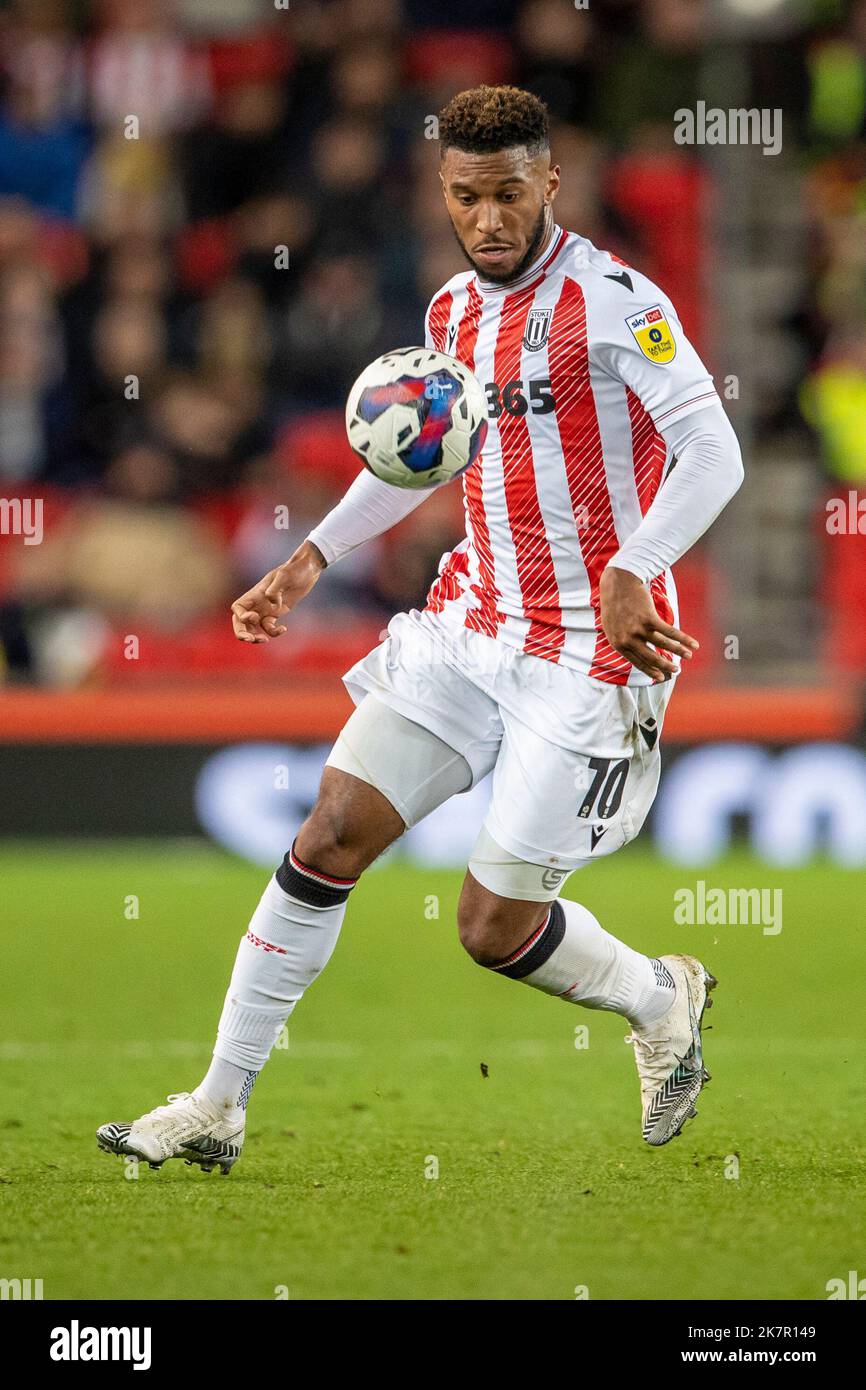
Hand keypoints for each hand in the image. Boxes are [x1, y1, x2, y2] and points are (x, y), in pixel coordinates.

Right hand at [231, 540, 325, 643]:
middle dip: (241, 632)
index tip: (254, 617)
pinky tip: (284, 629)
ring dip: (255, 636)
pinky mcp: (276, 613)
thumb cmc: (295, 569)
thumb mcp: (285, 575)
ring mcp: (266, 609)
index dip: (241, 616)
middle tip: (250, 639)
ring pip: (253, 627)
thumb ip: (275, 588)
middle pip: (240, 621)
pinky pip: (269, 627)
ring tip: (264, 640)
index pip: (238, 607)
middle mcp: (258, 602)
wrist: (307, 570)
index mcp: (255, 593)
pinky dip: (273, 632)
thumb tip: (271, 602)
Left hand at [599, 565, 697, 681]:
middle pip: (651, 657)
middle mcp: (627, 639)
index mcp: (618, 644)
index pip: (637, 662)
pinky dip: (684, 639)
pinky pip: (670, 632)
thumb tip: (639, 651)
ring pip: (663, 645)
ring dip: (679, 652)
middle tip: (676, 670)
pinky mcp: (649, 619)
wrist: (617, 582)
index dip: (650, 670)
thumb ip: (623, 640)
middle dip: (666, 666)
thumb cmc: (615, 604)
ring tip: (688, 656)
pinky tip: (694, 644)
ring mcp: (638, 630)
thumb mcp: (612, 626)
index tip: (660, 677)